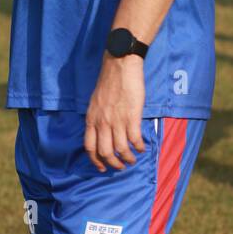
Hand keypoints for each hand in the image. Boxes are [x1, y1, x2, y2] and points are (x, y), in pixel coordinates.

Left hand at [84, 55, 145, 171]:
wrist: (120, 65)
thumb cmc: (109, 81)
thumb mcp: (95, 102)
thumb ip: (97, 117)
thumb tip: (101, 131)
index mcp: (91, 119)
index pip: (90, 147)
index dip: (96, 161)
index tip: (102, 168)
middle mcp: (102, 123)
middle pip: (105, 153)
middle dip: (114, 164)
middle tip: (121, 166)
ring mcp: (117, 121)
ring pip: (121, 150)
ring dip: (128, 159)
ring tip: (133, 159)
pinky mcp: (132, 117)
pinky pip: (135, 140)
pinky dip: (139, 147)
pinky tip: (142, 148)